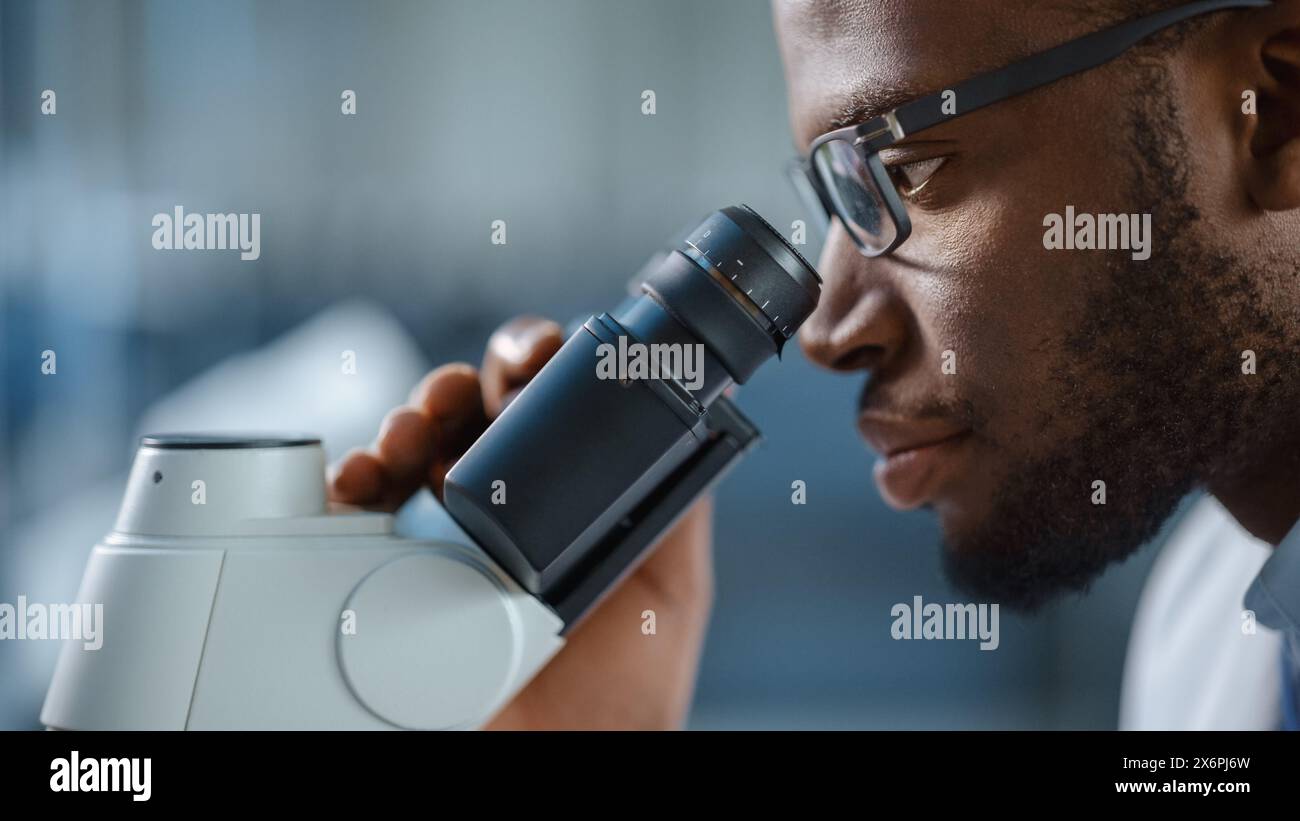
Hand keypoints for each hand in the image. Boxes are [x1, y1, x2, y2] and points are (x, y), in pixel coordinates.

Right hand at [328, 315, 714, 728]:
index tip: (530, 359)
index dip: (526, 363)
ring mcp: (436, 537)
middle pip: (465, 409)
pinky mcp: (384, 572)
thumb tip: (699, 413)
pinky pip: (353, 507)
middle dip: (457, 385)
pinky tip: (357, 478)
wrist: (558, 759)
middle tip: (457, 397)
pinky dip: (347, 477)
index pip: (535, 401)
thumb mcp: (670, 579)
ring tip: (406, 438)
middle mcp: (495, 504)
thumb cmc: (622, 687)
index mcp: (560, 492)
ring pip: (409, 444)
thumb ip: (678, 501)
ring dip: (404, 419)